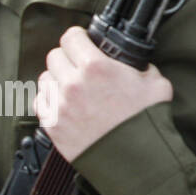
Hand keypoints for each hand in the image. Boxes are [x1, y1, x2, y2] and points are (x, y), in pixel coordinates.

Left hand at [36, 26, 173, 160]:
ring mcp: (60, 105)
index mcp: (97, 66)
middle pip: (54, 56)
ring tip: (71, 85)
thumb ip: (140, 67)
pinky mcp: (53, 125)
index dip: (78, 36)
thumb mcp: (155, 82)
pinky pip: (40, 103)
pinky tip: (64, 103)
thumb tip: (134, 64)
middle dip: (67, 56)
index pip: (70, 37)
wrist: (136, 158)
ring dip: (56, 78)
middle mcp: (73, 83)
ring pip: (44, 79)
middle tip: (78, 63)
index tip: (82, 40)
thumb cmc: (146, 120)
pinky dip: (49, 100)